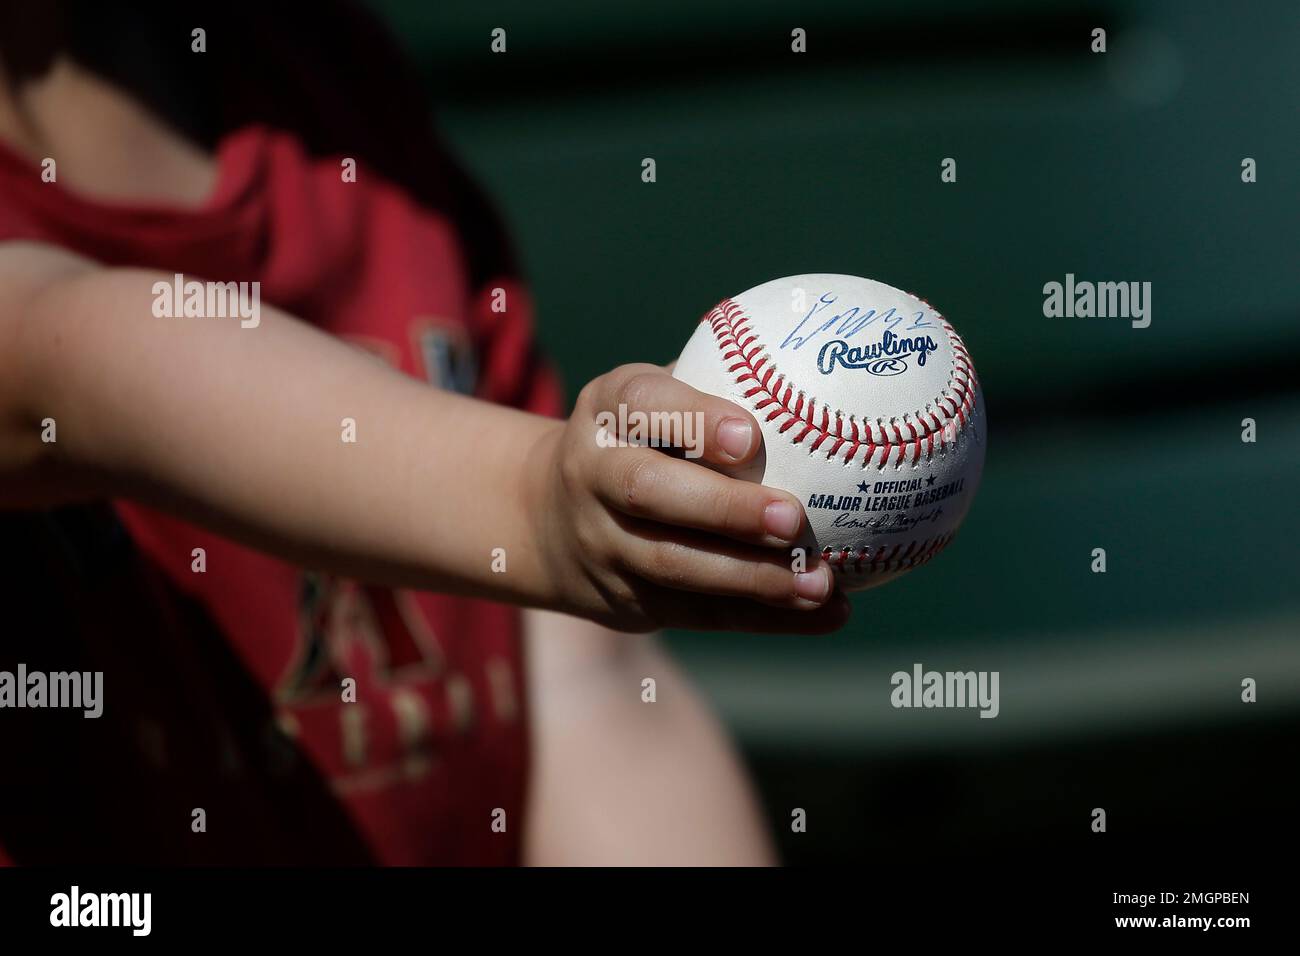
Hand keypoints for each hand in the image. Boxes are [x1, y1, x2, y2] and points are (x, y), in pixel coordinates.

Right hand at [528, 363, 850, 632]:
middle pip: (650, 492)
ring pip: (674, 564)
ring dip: (753, 578)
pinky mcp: (625, 598)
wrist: (549, 519)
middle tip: (794, 519)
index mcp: (608, 410)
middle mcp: (593, 473)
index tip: (753, 436)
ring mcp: (603, 542)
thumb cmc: (642, 439)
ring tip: (821, 582)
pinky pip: (697, 611)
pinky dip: (764, 616)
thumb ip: (719, 380)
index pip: (644, 404)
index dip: (697, 419)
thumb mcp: (656, 397)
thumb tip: (829, 365)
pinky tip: (826, 612)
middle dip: (724, 510)